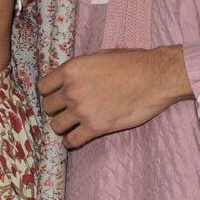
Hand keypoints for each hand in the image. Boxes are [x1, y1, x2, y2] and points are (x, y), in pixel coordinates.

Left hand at [38, 44, 192, 148]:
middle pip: (48, 107)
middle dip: (56, 109)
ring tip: (70, 126)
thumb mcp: (100, 56)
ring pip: (56, 125)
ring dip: (63, 126)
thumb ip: (80, 69)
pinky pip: (72, 141)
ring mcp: (83, 110)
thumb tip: (70, 77)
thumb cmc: (132, 63)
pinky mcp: (96, 127)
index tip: (56, 96)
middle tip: (66, 111)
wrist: (155, 77)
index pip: (43, 87)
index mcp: (71, 70)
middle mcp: (72, 90)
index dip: (49, 92)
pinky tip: (75, 139)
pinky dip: (71, 142)